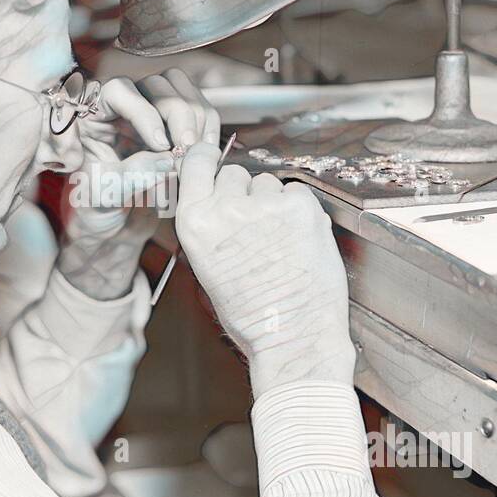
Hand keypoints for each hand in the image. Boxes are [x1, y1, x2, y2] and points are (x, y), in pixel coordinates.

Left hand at [58, 70, 219, 299]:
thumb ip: (130, 175)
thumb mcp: (104, 195)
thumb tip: (166, 159)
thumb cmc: (97, 209)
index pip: (119, 90)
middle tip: (186, 150)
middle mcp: (123, 106)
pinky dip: (209, 130)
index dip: (143, 111)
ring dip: (197, 119)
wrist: (113, 228)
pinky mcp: (175, 126)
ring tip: (196, 154)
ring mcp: (151, 112)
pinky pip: (199, 111)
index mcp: (93, 115)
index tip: (159, 144)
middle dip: (178, 115)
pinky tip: (205, 155)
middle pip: (157, 84)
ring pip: (181, 90)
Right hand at [175, 143, 356, 391]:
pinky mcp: (301, 207)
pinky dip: (299, 210)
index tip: (215, 160)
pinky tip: (298, 241)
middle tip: (255, 229)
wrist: (293, 335)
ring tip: (279, 242)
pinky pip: (297, 192)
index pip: (196, 163)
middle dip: (245, 193)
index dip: (208, 160)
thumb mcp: (207, 267)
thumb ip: (211, 224)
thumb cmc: (252, 312)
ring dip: (273, 203)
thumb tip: (222, 198)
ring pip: (268, 183)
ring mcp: (266, 205)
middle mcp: (226, 208)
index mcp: (195, 223)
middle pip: (235, 174)